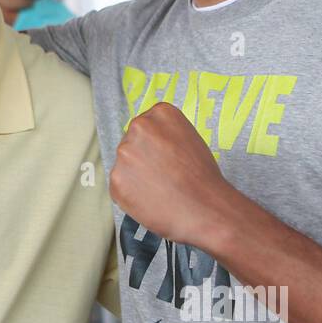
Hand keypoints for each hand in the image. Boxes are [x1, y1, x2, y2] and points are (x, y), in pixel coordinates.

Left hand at [108, 103, 237, 249]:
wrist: (206, 209)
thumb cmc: (203, 178)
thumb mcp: (190, 139)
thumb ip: (166, 135)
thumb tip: (151, 143)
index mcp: (160, 113)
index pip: (146, 125)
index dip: (154, 145)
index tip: (164, 157)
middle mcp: (139, 127)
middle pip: (132, 143)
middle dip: (142, 159)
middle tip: (162, 175)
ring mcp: (125, 153)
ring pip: (124, 165)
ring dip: (136, 177)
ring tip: (160, 189)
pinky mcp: (116, 178)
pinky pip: (119, 187)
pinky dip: (131, 196)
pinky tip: (151, 199)